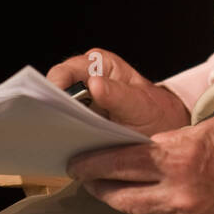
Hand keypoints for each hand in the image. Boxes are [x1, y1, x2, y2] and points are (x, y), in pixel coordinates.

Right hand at [46, 47, 189, 136]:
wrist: (164, 131)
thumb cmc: (155, 112)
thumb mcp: (141, 105)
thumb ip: (119, 96)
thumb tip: (95, 84)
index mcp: (100, 65)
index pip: (68, 70)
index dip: (55, 84)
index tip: (51, 102)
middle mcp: (86, 79)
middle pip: (56, 90)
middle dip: (49, 106)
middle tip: (49, 125)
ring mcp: (81, 102)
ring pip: (56, 110)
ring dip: (54, 124)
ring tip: (56, 139)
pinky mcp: (79, 122)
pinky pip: (63, 127)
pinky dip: (63, 136)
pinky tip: (65, 147)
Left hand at [67, 106, 213, 213]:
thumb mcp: (204, 130)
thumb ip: (170, 147)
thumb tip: (140, 158)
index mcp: (178, 156)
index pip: (119, 163)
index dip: (93, 163)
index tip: (76, 163)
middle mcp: (181, 191)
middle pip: (123, 197)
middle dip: (101, 189)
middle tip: (89, 181)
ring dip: (134, 203)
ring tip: (125, 192)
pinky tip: (171, 204)